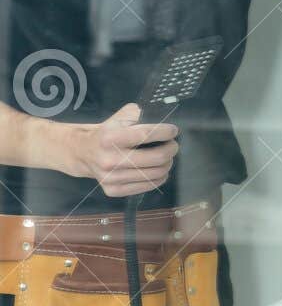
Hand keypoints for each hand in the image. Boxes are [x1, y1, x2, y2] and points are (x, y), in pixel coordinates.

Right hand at [52, 102, 180, 198]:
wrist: (83, 152)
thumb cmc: (108, 132)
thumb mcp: (120, 117)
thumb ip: (140, 114)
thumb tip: (163, 117)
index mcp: (109, 138)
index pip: (146, 135)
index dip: (165, 132)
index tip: (173, 131)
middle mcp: (109, 159)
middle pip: (156, 157)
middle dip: (171, 149)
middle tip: (173, 145)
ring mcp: (111, 178)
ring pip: (155, 173)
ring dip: (167, 164)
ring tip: (166, 157)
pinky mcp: (114, 190)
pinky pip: (148, 186)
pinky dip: (159, 177)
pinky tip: (158, 169)